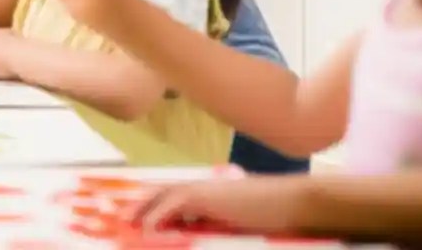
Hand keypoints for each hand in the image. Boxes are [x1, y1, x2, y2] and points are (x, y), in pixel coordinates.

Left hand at [134, 176, 309, 235]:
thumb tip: (198, 232)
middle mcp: (202, 188)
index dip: (154, 211)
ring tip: (129, 228)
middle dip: (142, 209)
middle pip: (161, 195)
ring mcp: (202, 189)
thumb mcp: (238, 226)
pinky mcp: (204, 195)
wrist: (295, 203)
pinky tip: (147, 232)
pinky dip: (156, 218)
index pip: (173, 200)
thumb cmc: (276, 217)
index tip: (140, 226)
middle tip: (126, 224)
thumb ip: (215, 226)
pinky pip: (171, 205)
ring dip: (144, 212)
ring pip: (162, 198)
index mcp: (209, 196)